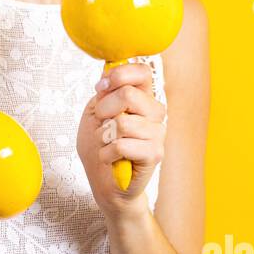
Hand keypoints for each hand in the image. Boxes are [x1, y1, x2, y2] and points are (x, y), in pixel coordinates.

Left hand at [76, 60, 165, 215]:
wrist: (104, 182)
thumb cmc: (100, 145)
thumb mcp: (95, 113)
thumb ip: (104, 92)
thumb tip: (108, 73)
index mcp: (143, 97)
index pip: (143, 71)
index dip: (119, 74)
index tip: (101, 88)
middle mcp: (155, 112)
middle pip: (128, 94)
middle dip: (103, 109)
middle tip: (102, 124)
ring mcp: (158, 133)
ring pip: (123, 123)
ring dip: (104, 136)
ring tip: (107, 143)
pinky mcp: (154, 154)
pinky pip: (122, 145)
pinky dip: (107, 153)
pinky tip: (111, 158)